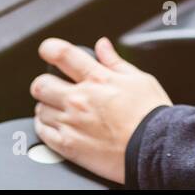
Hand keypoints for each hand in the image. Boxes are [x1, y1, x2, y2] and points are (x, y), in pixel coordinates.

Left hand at [31, 36, 171, 184]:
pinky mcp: (67, 145)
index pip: (62, 54)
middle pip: (41, 84)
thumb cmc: (151, 115)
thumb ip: (115, 61)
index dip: (50, 48)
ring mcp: (71, 123)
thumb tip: (102, 46)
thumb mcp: (139, 79)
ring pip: (40, 109)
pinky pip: (41, 132)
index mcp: (98, 79)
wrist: (154, 148)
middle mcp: (79, 99)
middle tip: (55, 87)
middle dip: (46, 83)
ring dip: (48, 107)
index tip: (49, 50)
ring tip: (63, 111)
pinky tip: (59, 126)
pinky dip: (46, 127)